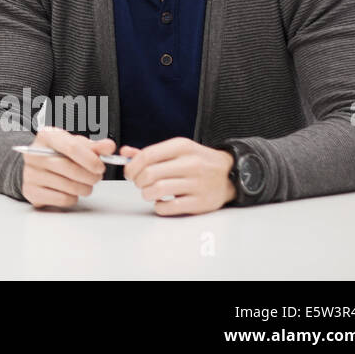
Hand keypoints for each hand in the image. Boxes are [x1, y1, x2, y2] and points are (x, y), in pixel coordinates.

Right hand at [21, 126, 114, 208]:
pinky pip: (62, 199)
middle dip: (90, 176)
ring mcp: (31, 173)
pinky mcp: (32, 191)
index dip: (90, 159)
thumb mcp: (75, 144)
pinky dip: (73, 197)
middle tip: (96, 177)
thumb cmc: (58, 153)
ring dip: (84, 188)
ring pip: (69, 186)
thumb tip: (109, 147)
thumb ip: (94, 146)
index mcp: (46, 136)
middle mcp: (34, 153)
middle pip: (70, 169)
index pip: (72, 147)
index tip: (101, 166)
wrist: (37, 166)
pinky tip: (71, 191)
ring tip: (85, 184)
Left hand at [120, 137, 235, 214]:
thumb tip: (124, 153)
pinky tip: (161, 202)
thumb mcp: (177, 150)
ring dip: (146, 193)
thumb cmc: (199, 162)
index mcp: (182, 147)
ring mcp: (197, 184)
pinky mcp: (201, 202)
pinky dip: (159, 206)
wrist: (230, 174)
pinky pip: (170, 207)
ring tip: (149, 192)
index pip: (147, 155)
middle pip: (150, 173)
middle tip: (139, 183)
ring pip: (158, 190)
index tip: (129, 172)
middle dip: (137, 180)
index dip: (132, 166)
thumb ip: (150, 152)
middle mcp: (191, 164)